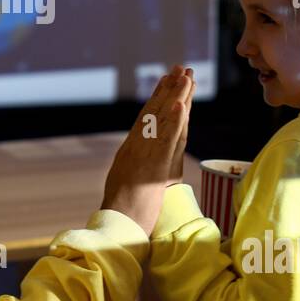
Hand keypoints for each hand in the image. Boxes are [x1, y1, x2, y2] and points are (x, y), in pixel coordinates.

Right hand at [102, 65, 194, 234]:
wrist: (115, 232)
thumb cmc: (123, 217)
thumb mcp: (130, 189)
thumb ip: (139, 173)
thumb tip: (148, 167)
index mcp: (130, 153)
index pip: (148, 121)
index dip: (159, 99)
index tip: (169, 80)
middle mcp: (135, 150)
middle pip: (155, 115)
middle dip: (169, 90)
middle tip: (180, 68)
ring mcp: (143, 158)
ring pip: (162, 123)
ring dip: (175, 97)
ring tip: (184, 76)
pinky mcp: (152, 169)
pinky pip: (166, 141)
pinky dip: (173, 121)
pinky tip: (180, 104)